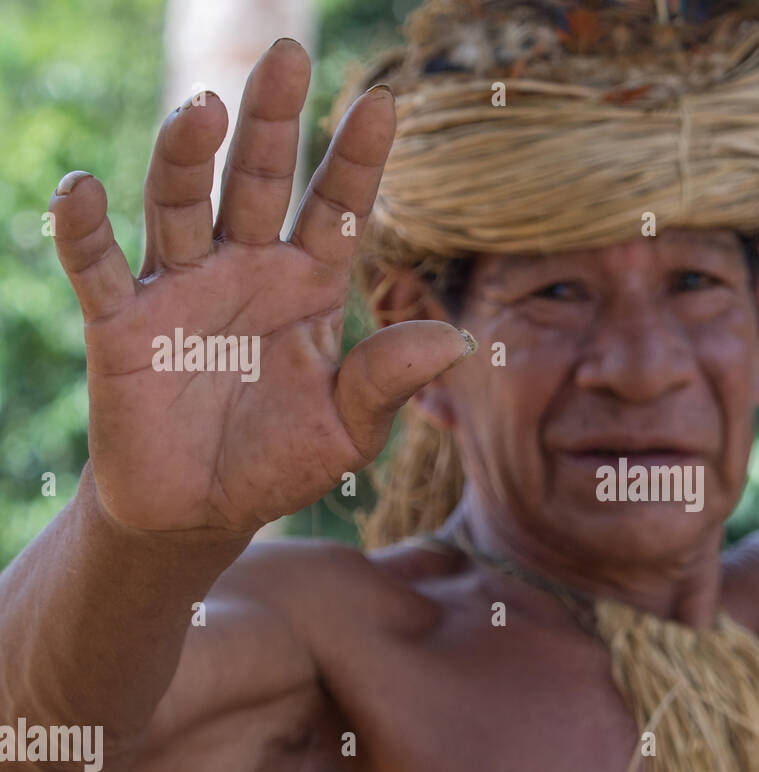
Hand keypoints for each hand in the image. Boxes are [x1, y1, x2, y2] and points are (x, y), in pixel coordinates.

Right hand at [48, 38, 468, 534]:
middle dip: (273, 122)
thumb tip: (456, 340)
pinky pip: (98, 267)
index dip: (358, 158)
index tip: (384, 102)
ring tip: (206, 110)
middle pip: (259, 181)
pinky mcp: (123, 323)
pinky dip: (85, 230)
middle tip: (288, 57)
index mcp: (309, 287)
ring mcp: (182, 289)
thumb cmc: (280, 461)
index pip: (336, 209)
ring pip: (182, 205)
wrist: (202, 511)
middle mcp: (247, 270)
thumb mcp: (349, 430)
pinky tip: (86, 188)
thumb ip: (389, 380)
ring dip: (188, 157)